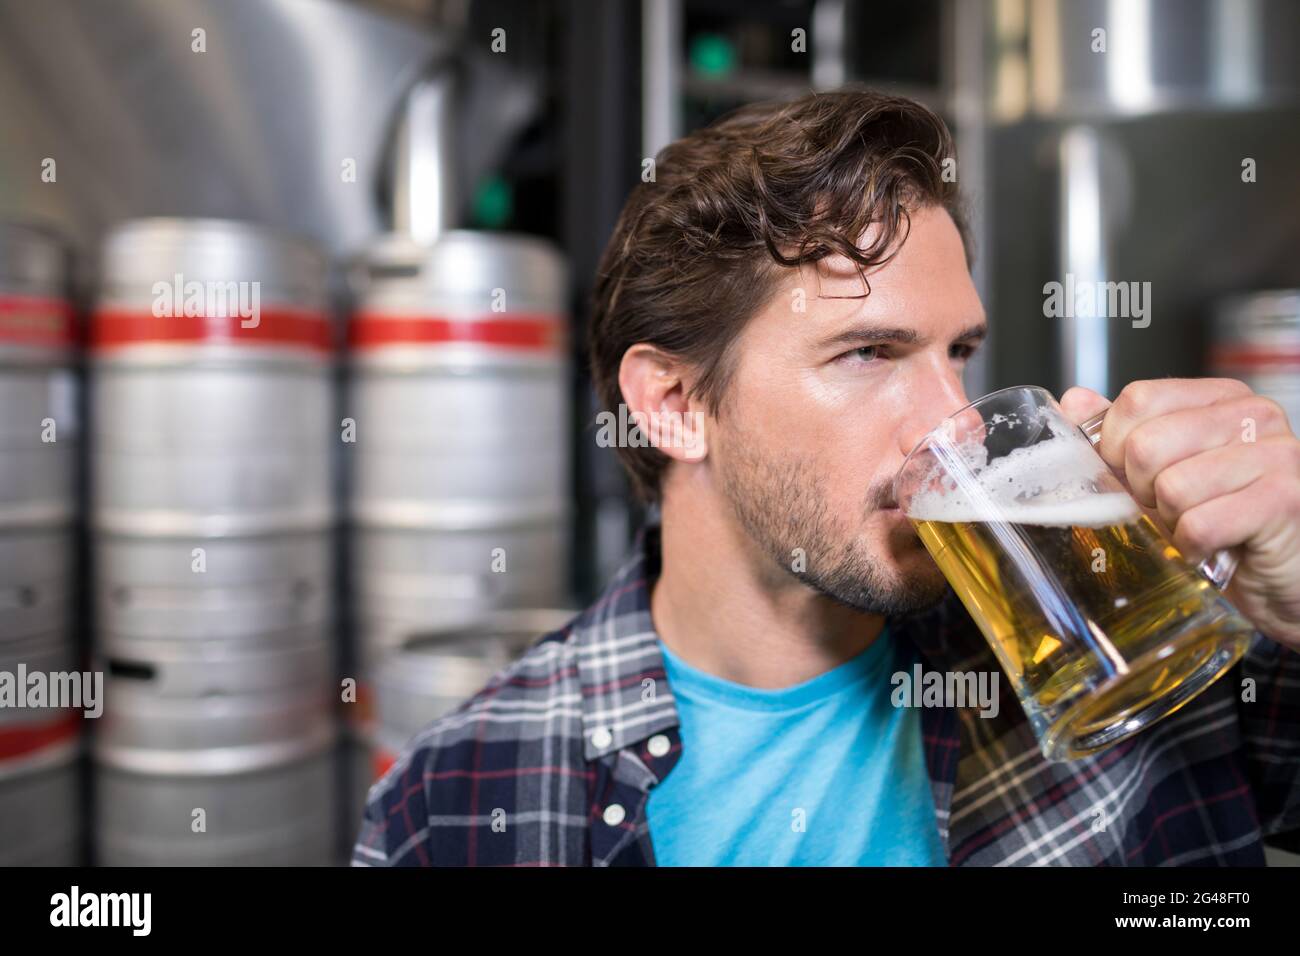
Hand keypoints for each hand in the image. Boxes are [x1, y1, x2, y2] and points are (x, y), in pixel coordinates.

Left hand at [1059, 378, 1299, 650]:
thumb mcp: (1161, 474)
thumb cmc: (1220, 523)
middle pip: (1146, 445)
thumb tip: (1074, 400)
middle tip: (1173, 510)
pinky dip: (1194, 548)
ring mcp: (1276, 454)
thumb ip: (1120, 435)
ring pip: (1171, 487)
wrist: (1278, 580)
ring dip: (1173, 523)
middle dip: (1143, 492)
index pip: (1138, 400)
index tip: (1135, 476)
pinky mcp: (1284, 500)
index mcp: (1219, 397)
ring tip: (1200, 527)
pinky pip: (1199, 525)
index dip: (1116, 446)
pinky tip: (1214, 548)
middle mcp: (1253, 415)